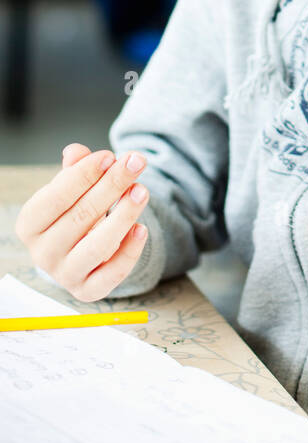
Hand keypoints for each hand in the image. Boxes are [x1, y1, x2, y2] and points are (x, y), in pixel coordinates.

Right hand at [13, 143, 149, 301]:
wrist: (82, 247)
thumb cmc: (75, 211)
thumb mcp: (71, 188)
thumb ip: (74, 169)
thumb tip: (76, 152)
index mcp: (30, 225)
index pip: (55, 198)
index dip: (83, 175)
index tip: (109, 155)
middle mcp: (43, 253)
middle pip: (80, 217)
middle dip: (112, 185)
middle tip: (136, 162)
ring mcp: (65, 275)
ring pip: (98, 246)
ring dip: (124, 216)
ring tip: (142, 191)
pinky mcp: (88, 291)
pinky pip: (112, 274)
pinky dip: (129, 252)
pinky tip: (142, 229)